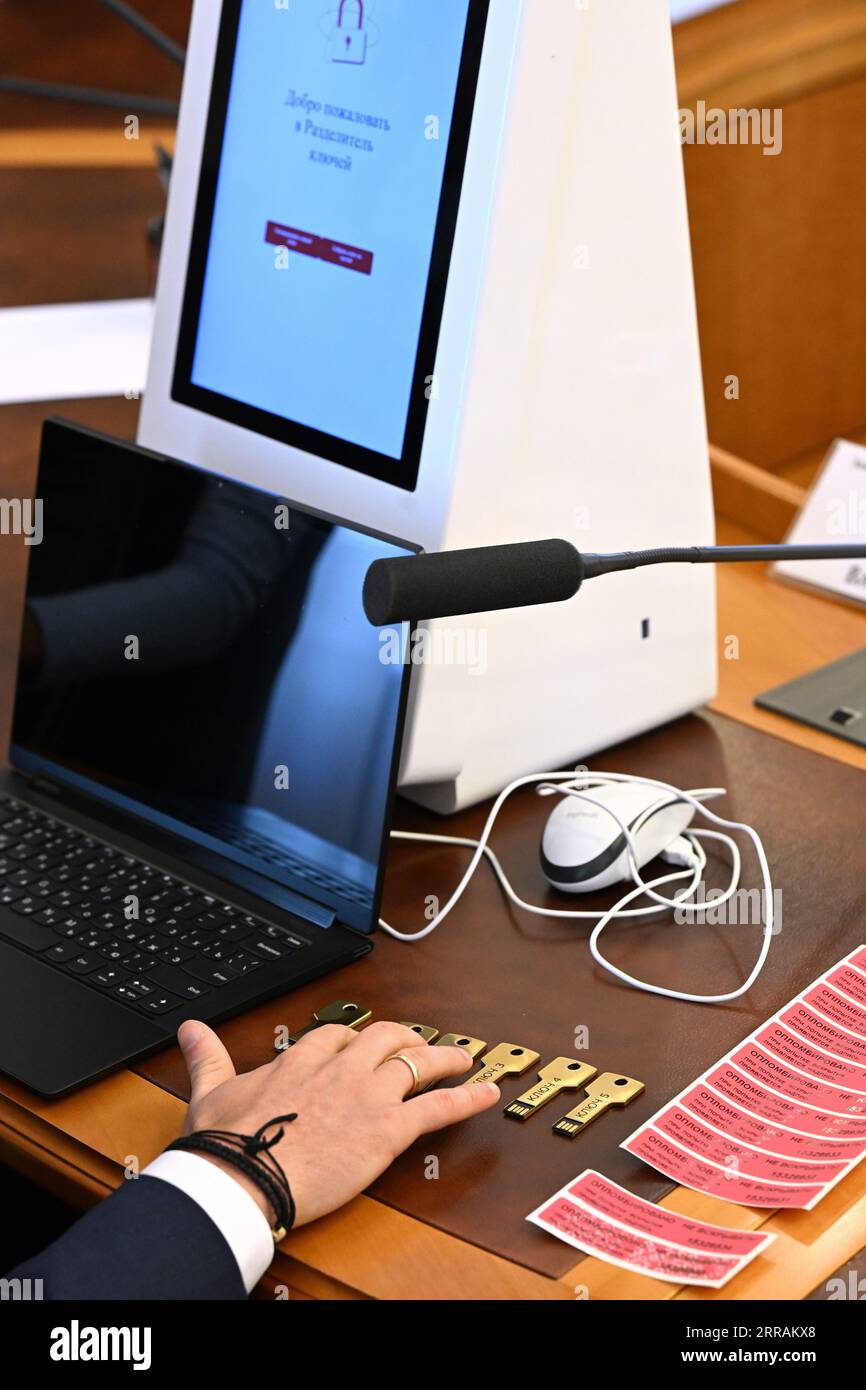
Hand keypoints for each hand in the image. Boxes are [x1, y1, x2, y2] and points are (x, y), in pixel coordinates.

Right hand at [177, 1020, 498, 1227]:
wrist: (242, 1178)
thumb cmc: (225, 1144)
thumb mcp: (211, 1092)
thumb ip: (208, 1056)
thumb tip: (191, 1029)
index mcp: (300, 1058)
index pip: (337, 1034)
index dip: (354, 1039)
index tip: (361, 1045)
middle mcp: (340, 1068)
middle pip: (385, 1037)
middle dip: (405, 1038)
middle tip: (418, 1045)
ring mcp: (368, 1095)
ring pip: (417, 1062)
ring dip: (443, 1058)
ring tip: (463, 1059)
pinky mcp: (388, 1129)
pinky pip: (438, 1106)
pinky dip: (466, 1098)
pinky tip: (486, 1092)